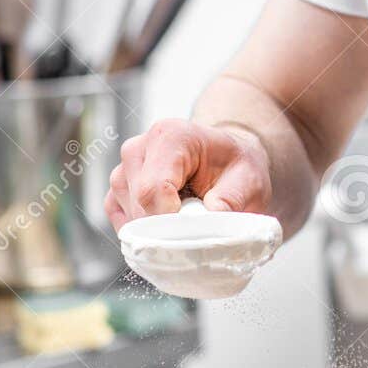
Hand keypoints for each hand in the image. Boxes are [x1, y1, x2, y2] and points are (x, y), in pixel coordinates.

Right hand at [105, 118, 271, 227]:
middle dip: (166, 227)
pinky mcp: (119, 189)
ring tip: (186, 219)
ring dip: (156, 228)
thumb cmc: (235, 168)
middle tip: (197, 230)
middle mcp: (139, 148)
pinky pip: (120, 219)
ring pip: (128, 215)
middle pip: (139, 203)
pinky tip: (168, 224)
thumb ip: (229, 202)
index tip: (193, 230)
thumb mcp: (248, 181)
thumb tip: (208, 225)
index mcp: (171, 136)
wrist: (226, 162)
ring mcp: (124, 169)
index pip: (153, 188)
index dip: (170, 219)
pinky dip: (143, 231)